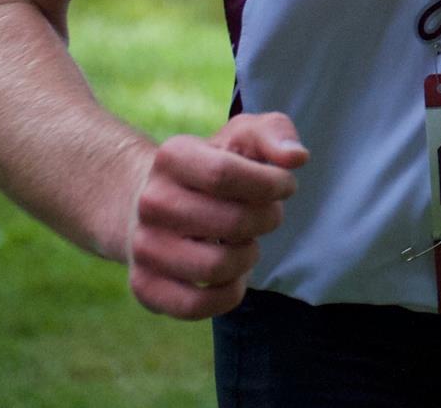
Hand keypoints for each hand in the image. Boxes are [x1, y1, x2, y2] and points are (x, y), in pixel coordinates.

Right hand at [125, 112, 308, 319]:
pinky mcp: (144, 287)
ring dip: (249, 257)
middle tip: (269, 215)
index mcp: (172, 157)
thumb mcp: (243, 137)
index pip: (225, 174)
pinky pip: (195, 306)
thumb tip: (297, 158)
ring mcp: (143, 247)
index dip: (269, 184)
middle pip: (231, 223)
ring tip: (247, 242)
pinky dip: (228, 294)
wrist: (153, 204)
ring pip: (216, 267)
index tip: (286, 186)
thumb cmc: (213, 168)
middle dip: (267, 220)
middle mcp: (150, 202)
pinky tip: (234, 274)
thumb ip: (275, 134)